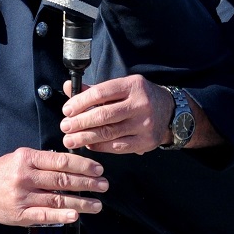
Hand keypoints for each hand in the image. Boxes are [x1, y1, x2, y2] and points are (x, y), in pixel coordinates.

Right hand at [0, 147, 106, 225]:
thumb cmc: (5, 171)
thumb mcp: (21, 158)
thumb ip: (44, 161)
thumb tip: (74, 165)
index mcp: (27, 159)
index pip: (60, 161)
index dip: (82, 165)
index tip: (98, 169)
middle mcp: (25, 177)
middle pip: (62, 180)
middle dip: (87, 183)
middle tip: (104, 185)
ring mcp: (22, 196)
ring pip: (57, 200)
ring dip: (80, 203)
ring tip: (97, 205)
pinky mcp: (19, 214)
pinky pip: (44, 215)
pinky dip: (61, 216)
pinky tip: (75, 216)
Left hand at [59, 74, 173, 153]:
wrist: (169, 112)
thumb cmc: (139, 97)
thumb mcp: (121, 88)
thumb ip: (94, 90)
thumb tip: (67, 87)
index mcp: (132, 85)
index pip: (101, 93)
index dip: (81, 102)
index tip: (67, 110)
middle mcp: (140, 104)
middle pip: (104, 115)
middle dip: (80, 122)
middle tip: (64, 127)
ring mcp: (145, 124)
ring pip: (109, 133)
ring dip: (86, 137)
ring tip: (70, 139)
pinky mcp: (146, 141)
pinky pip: (118, 146)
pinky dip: (100, 147)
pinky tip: (89, 145)